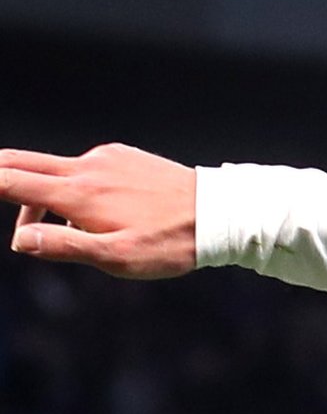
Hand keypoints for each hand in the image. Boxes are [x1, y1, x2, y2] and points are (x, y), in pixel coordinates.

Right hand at [3, 144, 198, 278]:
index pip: (10, 181)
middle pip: (20, 162)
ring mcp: (105, 158)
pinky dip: (71, 187)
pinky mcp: (123, 156)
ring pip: (53, 169)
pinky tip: (93, 212)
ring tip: (52, 231)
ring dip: (40, 195)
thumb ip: (64, 247)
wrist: (219, 215)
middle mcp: (86, 167)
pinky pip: (83, 167)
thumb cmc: (169, 243)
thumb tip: (20, 240)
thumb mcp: (117, 257)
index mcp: (78, 193)